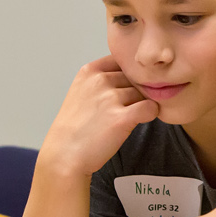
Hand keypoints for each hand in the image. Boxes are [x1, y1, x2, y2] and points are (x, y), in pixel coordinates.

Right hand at [38, 56, 158, 178]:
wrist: (64, 155)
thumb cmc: (75, 128)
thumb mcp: (81, 92)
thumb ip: (103, 80)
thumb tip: (133, 75)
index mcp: (89, 71)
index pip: (123, 60)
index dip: (130, 75)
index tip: (125, 89)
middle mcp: (99, 80)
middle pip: (135, 77)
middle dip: (136, 91)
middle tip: (126, 109)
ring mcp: (110, 98)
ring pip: (144, 93)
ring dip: (142, 104)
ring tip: (127, 119)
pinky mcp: (121, 118)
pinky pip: (151, 108)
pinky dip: (151, 115)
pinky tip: (139, 122)